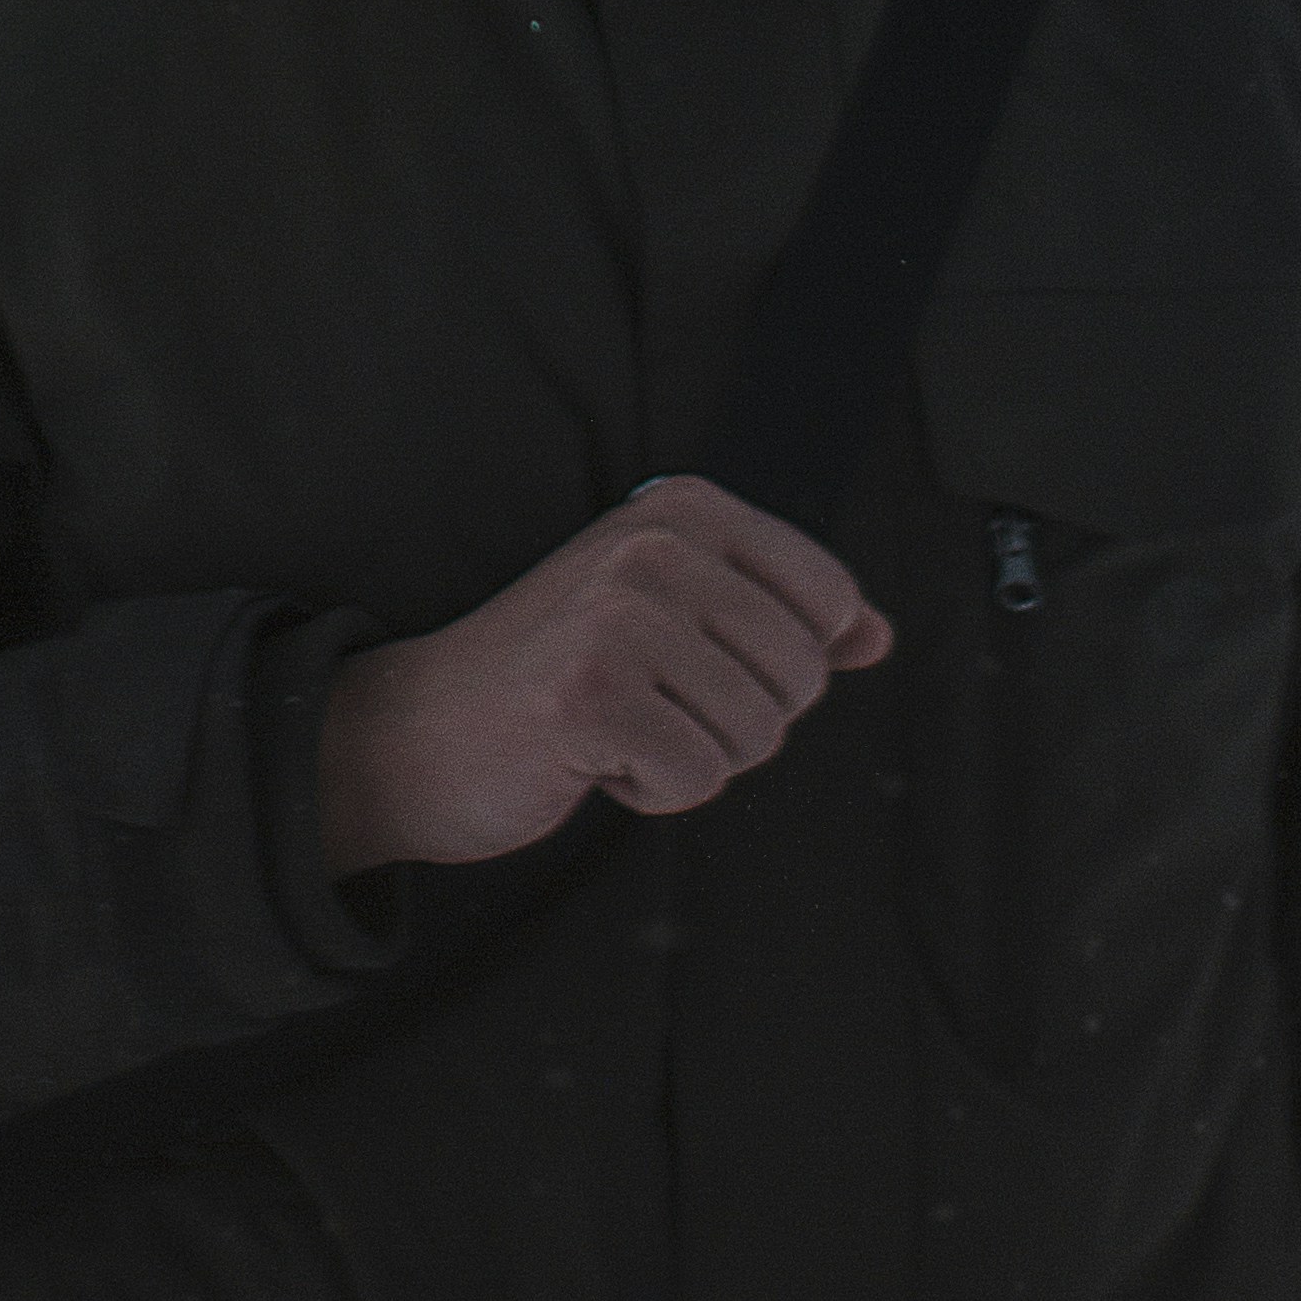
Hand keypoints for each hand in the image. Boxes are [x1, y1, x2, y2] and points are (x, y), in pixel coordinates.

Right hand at [316, 476, 893, 880]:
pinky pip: (696, 780)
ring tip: (618, 725)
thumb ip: (782, 617)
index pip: (828, 596)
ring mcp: (618, 616)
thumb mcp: (677, 614)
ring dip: (693, 756)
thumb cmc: (564, 674)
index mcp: (684, 508)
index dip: (786, 662)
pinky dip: (653, 792)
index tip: (703, 661)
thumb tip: (878, 635)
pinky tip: (594, 758)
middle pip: (800, 677)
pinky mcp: (587, 696)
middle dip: (738, 720)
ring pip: (754, 736)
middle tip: (650, 703)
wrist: (422, 728)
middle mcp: (654, 544)